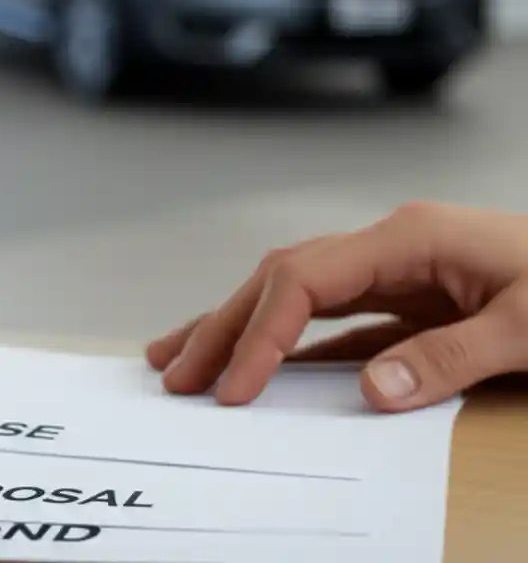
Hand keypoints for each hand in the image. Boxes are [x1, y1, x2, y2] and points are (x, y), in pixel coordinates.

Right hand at [146, 202, 527, 412]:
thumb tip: (371, 390)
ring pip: (295, 295)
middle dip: (222, 324)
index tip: (233, 389)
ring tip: (182, 358)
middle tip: (173, 372)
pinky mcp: (411, 299)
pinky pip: (332, 323)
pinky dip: (288, 346)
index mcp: (410, 237)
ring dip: (239, 327)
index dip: (258, 334)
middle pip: (281, 279)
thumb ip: (452, 356)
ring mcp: (398, 270)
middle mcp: (391, 245)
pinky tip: (259, 370)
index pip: (305, 281)